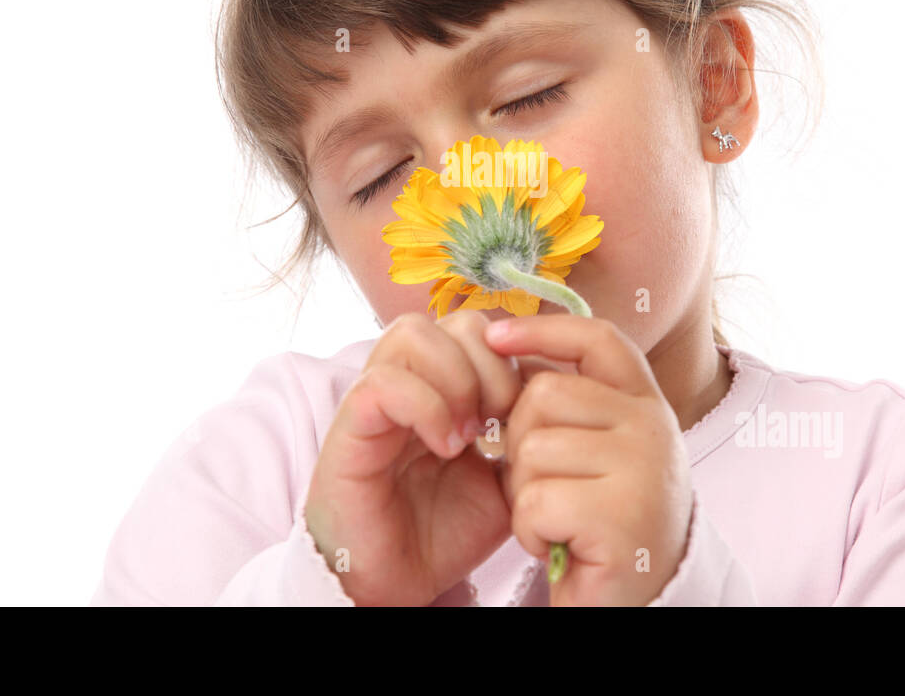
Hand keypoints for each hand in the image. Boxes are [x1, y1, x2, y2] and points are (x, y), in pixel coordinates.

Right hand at [303, 309, 557, 605]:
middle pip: (456, 321)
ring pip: (413, 332)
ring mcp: (376, 397)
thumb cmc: (446, 531)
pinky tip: (446, 445)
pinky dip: (425, 406)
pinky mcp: (351, 424)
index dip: (516, 356)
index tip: (529, 408)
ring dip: (456, 377)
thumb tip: (553, 394)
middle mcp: (411, 379)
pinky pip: (383, 382)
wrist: (398, 584)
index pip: (485, 328)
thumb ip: (526, 435)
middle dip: (492, 364)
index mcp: (448, 385)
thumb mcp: (506, 480)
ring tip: (472, 432)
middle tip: (502, 418)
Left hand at [484, 314, 692, 605]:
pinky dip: (531, 530)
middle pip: (542, 395)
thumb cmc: (598, 521)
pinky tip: (559, 544)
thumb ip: (568, 402)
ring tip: (557, 519)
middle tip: (545, 485)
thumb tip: (500, 343)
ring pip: (532, 450)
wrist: (633, 602)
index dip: (543, 330)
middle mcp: (654, 427)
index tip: (494, 335)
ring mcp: (643, 469)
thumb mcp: (593, 449)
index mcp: (647, 404)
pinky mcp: (622, 516)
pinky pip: (535, 501)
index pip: (598, 339)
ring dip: (524, 494)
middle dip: (520, 443)